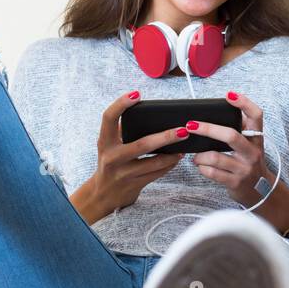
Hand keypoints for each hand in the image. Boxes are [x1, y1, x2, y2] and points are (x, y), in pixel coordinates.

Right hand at [73, 92, 183, 221]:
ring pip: (154, 163)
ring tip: (184, 143)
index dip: (121, 104)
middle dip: (166, 137)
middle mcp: (112, 157)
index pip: (108, 118)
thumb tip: (145, 110)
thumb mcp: (109, 145)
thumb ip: (122, 129)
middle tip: (183, 129)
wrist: (103, 194)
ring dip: (173, 153)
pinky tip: (177, 156)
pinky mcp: (135, 184)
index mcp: (104, 142)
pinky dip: (170, 164)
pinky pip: (157, 173)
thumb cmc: (111, 162)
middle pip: (142, 145)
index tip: (136, 94)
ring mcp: (124, 173)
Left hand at [188, 91, 270, 204]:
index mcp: (257, 139)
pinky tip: (201, 166)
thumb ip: (241, 129)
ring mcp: (244, 168)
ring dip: (200, 156)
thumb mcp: (251, 145)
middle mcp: (253, 152)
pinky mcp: (235, 182)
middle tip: (191, 125)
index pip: (256, 116)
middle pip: (230, 135)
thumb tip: (221, 110)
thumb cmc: (249, 164)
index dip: (244, 103)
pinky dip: (202, 168)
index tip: (229, 94)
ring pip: (215, 157)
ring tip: (196, 156)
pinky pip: (212, 172)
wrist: (260, 193)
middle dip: (207, 129)